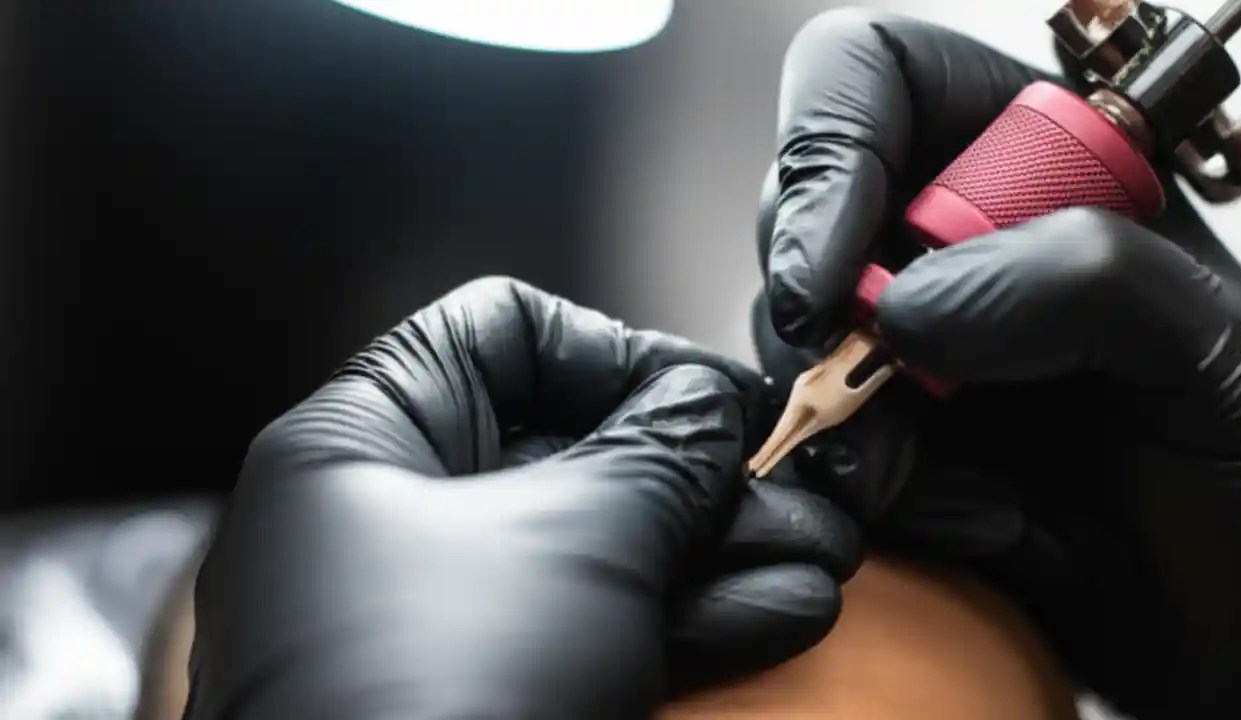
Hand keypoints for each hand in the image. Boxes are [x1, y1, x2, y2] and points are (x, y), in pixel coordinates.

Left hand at [184, 277, 858, 718]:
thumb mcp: (580, 538)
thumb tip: (711, 401)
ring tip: (826, 555)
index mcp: (364, 445)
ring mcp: (439, 620)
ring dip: (716, 548)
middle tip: (798, 486)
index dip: (617, 348)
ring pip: (596, 547)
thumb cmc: (448, 689)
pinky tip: (786, 612)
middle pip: (567, 446)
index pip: (501, 333)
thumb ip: (663, 450)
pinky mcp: (483, 699)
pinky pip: (593, 629)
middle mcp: (390, 523)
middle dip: (699, 469)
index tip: (715, 399)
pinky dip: (687, 619)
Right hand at [755, 10, 1240, 716]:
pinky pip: (819, 450)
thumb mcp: (1222, 352)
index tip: (830, 278)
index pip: (878, 78)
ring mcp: (920, 353)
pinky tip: (996, 529)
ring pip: (796, 348)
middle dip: (831, 323)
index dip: (826, 150)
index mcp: (1047, 168)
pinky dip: (885, 502)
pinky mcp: (896, 447)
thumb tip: (907, 305)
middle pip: (803, 219)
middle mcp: (964, 250)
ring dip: (866, 435)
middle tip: (895, 400)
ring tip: (991, 497)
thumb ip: (1082, 280)